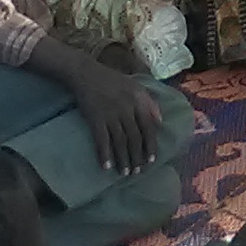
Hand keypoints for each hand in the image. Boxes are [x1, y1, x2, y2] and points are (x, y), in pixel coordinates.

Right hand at [74, 61, 163, 177]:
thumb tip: (160, 122)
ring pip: (120, 142)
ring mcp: (110, 114)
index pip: (148, 127)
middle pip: (135, 138)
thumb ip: (150, 102)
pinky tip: (106, 166)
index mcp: (138, 101)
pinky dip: (104, 154)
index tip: (151, 160)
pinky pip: (101, 140)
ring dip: (123, 159)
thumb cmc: (112, 80)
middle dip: (137, 157)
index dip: (150, 145)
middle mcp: (127, 109)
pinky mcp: (95, 118)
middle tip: (137, 172)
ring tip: (124, 173)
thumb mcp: (136, 86)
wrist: (85, 72)